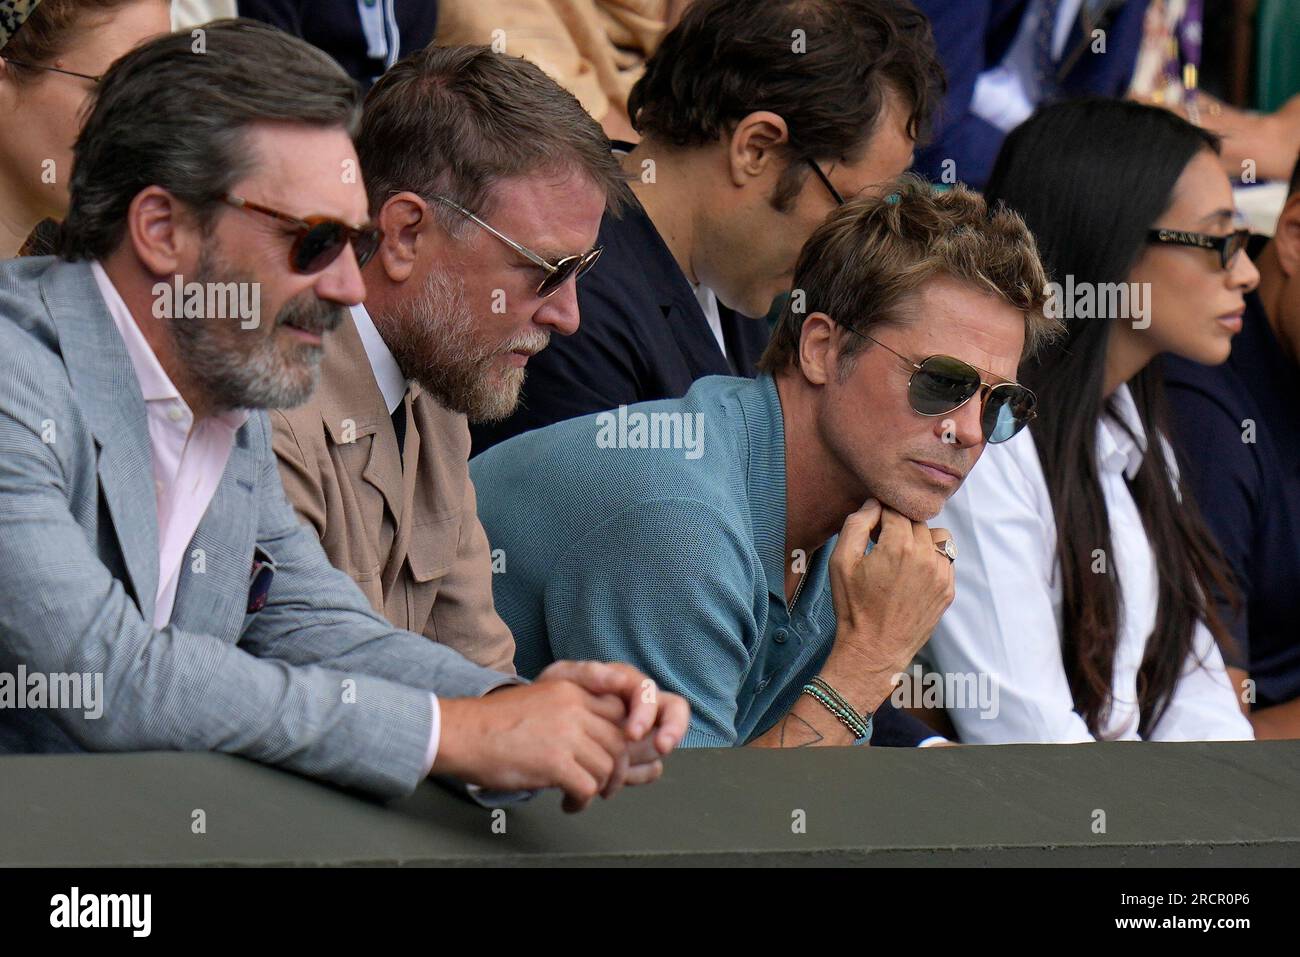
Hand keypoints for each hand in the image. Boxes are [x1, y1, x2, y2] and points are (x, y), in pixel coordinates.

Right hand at [432, 680, 628, 812]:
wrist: (462, 733)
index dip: (621, 737)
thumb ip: (570, 711)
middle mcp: (574, 708)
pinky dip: (581, 802)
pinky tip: (568, 804)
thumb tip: (595, 737)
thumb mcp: (539, 699)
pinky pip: (587, 788)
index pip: (618, 711)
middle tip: (605, 784)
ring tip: (580, 796)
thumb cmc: (493, 723)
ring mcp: (566, 735)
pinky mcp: (555, 763)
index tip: (612, 754)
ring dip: (598, 788)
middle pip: (618, 742)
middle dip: (617, 769)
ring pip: (606, 767)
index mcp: (570, 690)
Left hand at [538, 660, 690, 796]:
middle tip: (661, 747)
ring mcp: (641, 730)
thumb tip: (620, 678)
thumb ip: (589, 673)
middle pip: (674, 712)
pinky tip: (614, 783)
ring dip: (647, 759)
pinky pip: (649, 767)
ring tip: (620, 773)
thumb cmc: (554, 694)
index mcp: (627, 683)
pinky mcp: (635, 754)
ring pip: (661, 744)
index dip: (647, 713)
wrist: (539, 720)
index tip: (632, 733)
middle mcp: (641, 705)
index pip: (650, 694)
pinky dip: (637, 775)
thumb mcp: (564, 678)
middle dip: (672, 730)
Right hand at [826, 498, 955, 683]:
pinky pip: (945, 560)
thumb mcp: (841, 562)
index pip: (895, 510)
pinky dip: (931, 559)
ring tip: (901, 557)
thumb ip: (857, 524)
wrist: (874, 650)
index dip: (880, 515)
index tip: (871, 530)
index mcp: (899, 545)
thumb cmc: (853, 606)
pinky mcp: (948, 590)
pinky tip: (912, 574)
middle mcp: (926, 556)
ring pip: (937, 537)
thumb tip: (873, 504)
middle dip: (899, 527)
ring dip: (920, 540)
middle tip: (882, 544)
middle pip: (916, 522)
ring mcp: (941, 574)